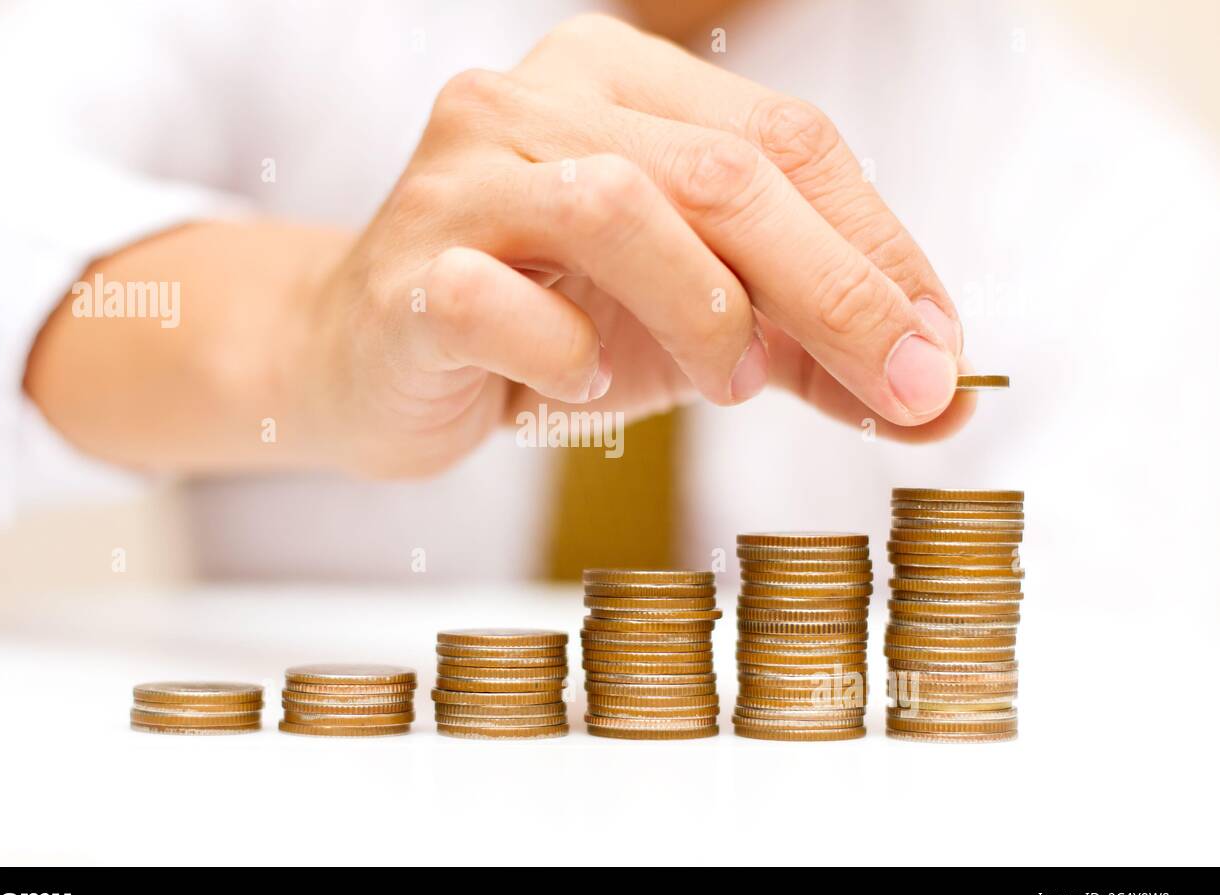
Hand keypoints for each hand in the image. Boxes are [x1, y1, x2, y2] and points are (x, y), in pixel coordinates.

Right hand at [306, 13, 969, 477]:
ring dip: (706, 314)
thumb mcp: (692, 326)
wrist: (365, 362)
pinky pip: (501, 301)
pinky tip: (574, 386)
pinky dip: (565, 359)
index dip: (878, 247)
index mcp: (618, 80)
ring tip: (726, 384)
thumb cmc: (536, 328)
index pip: (787, 141)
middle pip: (725, 172)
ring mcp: (458, 175)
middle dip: (835, 290)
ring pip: (622, 209)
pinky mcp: (406, 268)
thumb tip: (942, 402)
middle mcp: (534, 98)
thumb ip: (806, 350)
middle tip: (902, 388)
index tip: (939, 354)